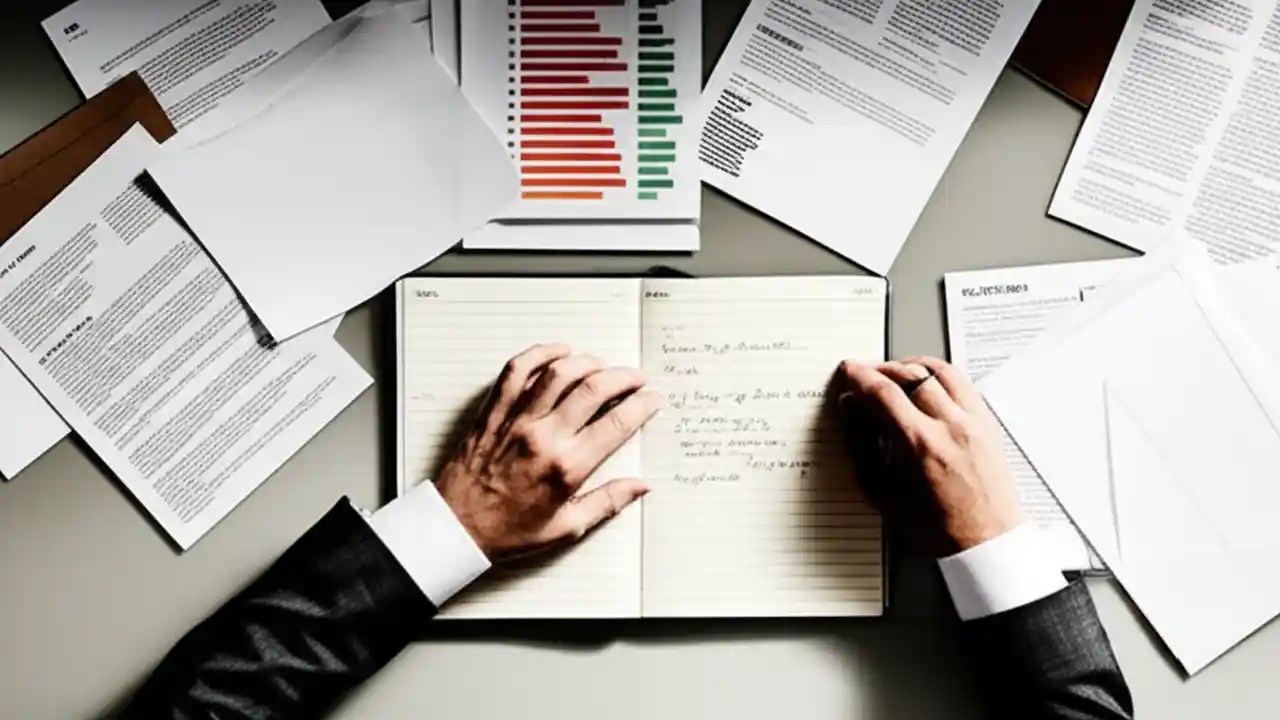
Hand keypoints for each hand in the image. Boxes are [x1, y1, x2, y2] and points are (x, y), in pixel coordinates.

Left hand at [435, 343, 662, 561]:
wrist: (456, 527)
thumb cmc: (508, 531)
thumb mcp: (566, 527)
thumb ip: (608, 502)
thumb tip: (641, 485)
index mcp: (567, 467)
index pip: (617, 424)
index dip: (642, 405)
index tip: (652, 399)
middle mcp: (544, 437)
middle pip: (594, 389)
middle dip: (623, 377)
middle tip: (636, 378)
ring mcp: (517, 420)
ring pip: (559, 372)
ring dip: (587, 361)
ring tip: (602, 365)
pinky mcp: (495, 411)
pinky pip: (517, 370)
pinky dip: (540, 353)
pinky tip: (558, 352)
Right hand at [836, 356, 1022, 556]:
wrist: (986, 541)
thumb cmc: (938, 526)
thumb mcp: (882, 491)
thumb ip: (861, 444)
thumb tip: (850, 410)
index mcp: (921, 444)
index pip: (884, 392)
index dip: (860, 375)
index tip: (849, 370)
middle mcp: (950, 426)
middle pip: (911, 374)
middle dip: (882, 367)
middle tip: (866, 372)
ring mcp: (973, 422)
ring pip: (940, 371)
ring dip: (912, 364)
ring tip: (896, 372)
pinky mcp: (988, 424)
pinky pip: (963, 383)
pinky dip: (940, 375)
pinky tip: (927, 383)